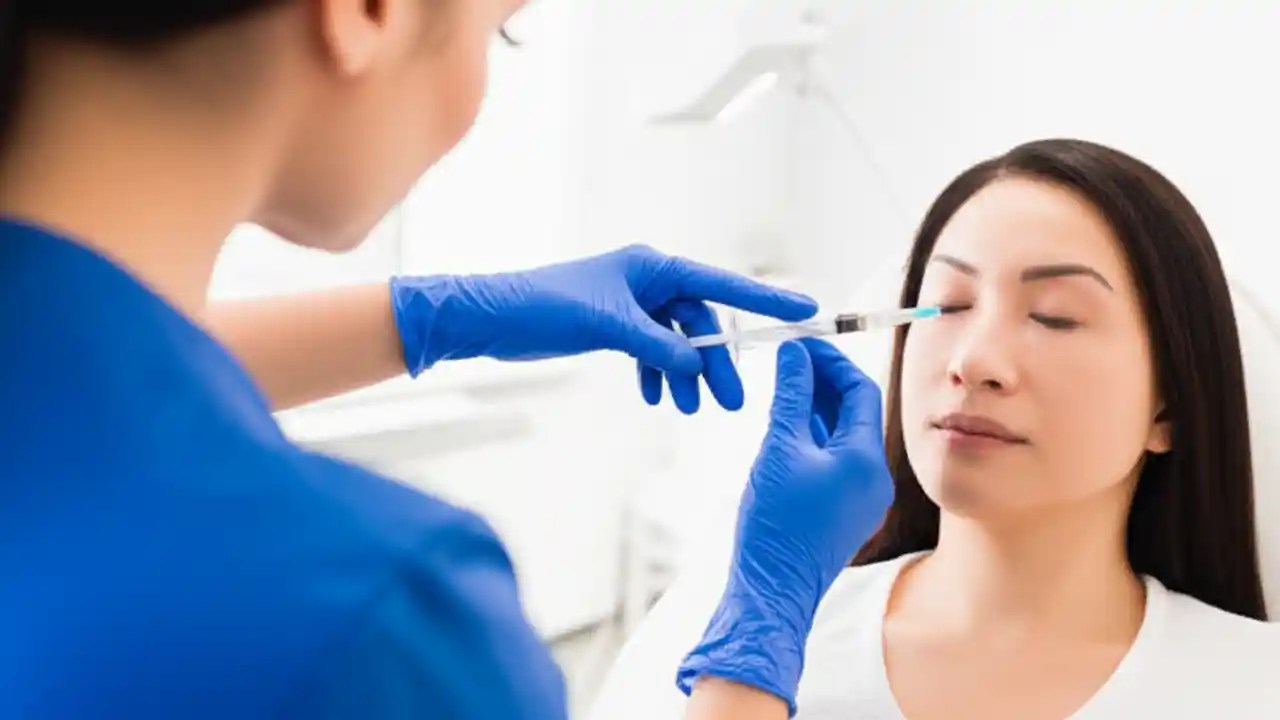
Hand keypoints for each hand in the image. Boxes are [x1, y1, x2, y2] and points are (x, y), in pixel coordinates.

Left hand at [389, 244, 817, 412]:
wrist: (491, 317)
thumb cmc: (544, 306)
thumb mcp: (607, 326)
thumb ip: (656, 346)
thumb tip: (695, 366)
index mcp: (652, 267)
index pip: (720, 284)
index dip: (764, 298)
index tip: (803, 308)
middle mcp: (647, 281)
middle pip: (700, 323)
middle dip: (714, 362)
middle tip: (730, 401)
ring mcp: (630, 304)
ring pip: (676, 342)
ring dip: (684, 375)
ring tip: (688, 410)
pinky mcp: (612, 325)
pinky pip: (650, 351)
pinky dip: (657, 373)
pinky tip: (656, 397)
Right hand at [676, 339, 894, 714]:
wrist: (773, 590)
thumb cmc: (775, 524)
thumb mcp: (780, 447)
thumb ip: (791, 395)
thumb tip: (794, 353)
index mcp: (866, 460)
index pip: (860, 390)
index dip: (830, 362)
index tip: (799, 345)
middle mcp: (874, 478)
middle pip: (854, 412)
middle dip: (822, 383)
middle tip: (788, 361)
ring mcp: (862, 498)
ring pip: (842, 437)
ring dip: (815, 409)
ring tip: (782, 389)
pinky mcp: (845, 512)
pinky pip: (835, 462)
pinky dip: (814, 438)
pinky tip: (786, 428)